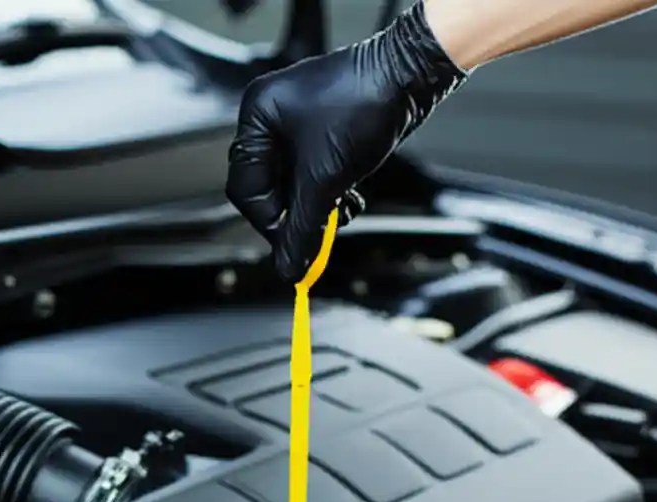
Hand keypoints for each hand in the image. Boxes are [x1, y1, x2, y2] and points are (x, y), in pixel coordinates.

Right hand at [225, 1, 467, 281]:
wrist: (410, 76)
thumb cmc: (363, 105)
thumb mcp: (326, 178)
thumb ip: (303, 228)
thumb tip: (288, 268)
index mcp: (257, 118)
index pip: (246, 189)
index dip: (270, 222)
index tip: (293, 246)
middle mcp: (270, 118)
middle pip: (270, 189)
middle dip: (298, 213)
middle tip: (318, 233)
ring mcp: (297, 123)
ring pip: (295, 184)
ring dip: (317, 205)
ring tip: (342, 209)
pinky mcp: (323, 130)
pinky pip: (314, 172)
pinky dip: (330, 191)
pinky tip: (349, 197)